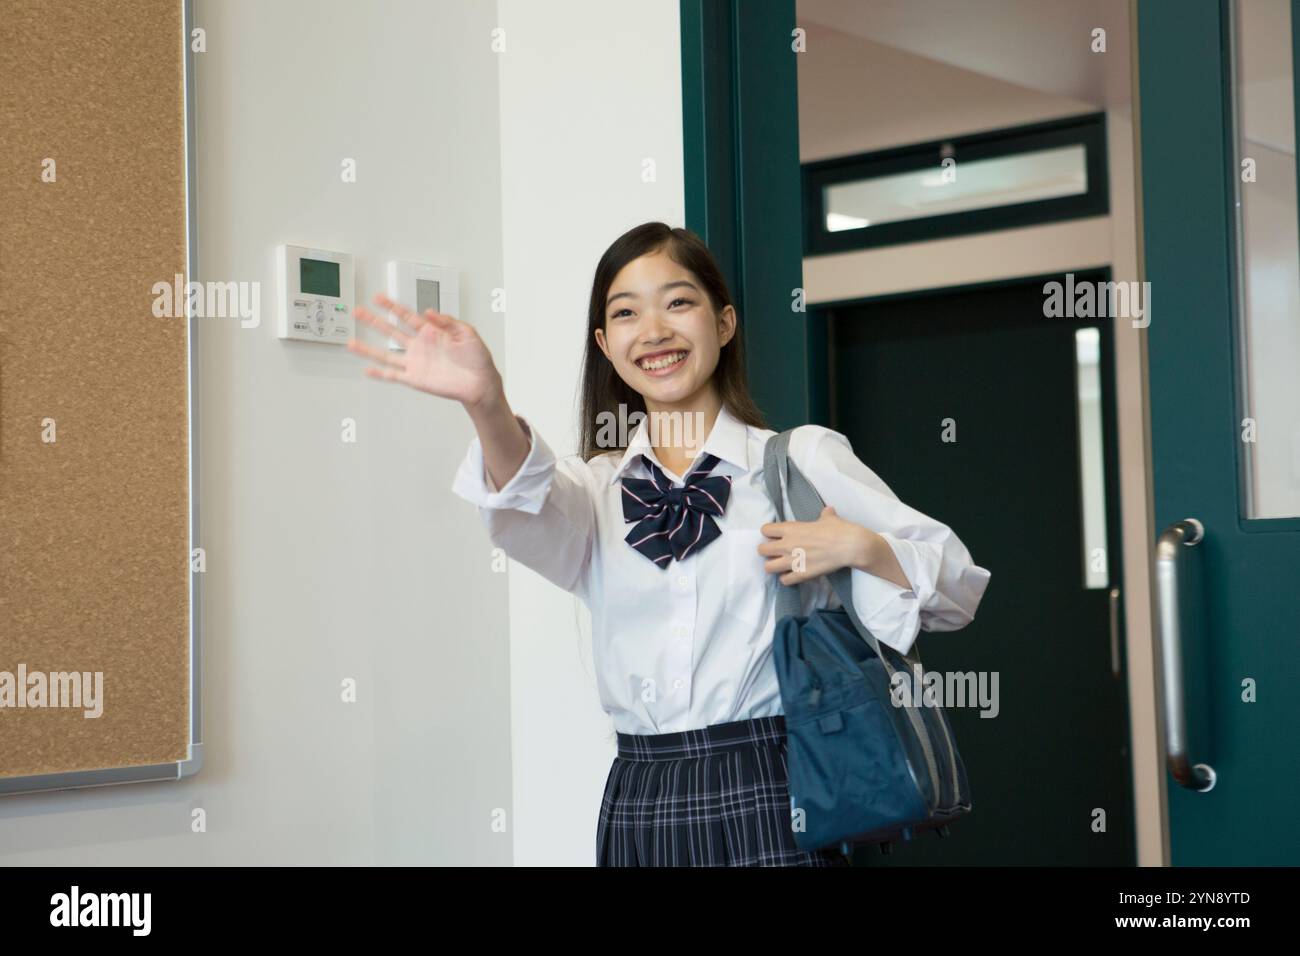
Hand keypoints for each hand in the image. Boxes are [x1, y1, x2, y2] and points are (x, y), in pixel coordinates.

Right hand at [348, 293, 500, 405]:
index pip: (407, 316)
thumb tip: (429, 311)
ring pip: (386, 354)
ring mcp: (415, 363)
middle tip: (358, 312)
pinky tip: (367, 370)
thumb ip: (448, 321)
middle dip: (374, 321)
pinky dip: (380, 374)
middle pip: (391, 331)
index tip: (378, 297)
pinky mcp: (416, 379)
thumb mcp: (468, 333)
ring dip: (368, 349)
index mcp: (431, 332)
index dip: (392, 306)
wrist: (481, 384)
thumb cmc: (478, 359)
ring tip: (351, 343)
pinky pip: (394, 375)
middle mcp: (420, 346)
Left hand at [758, 505, 872, 585]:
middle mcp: (787, 545)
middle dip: (767, 551)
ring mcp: (793, 561)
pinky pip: (784, 580)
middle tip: (776, 552)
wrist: (850, 546)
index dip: (769, 533)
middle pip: (761, 550)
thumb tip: (828, 510)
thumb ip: (824, 515)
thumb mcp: (829, 518)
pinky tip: (793, 575)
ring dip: (774, 566)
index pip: (765, 530)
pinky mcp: (801, 574)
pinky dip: (787, 579)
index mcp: (791, 529)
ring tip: (782, 565)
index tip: (776, 536)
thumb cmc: (839, 529)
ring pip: (768, 567)